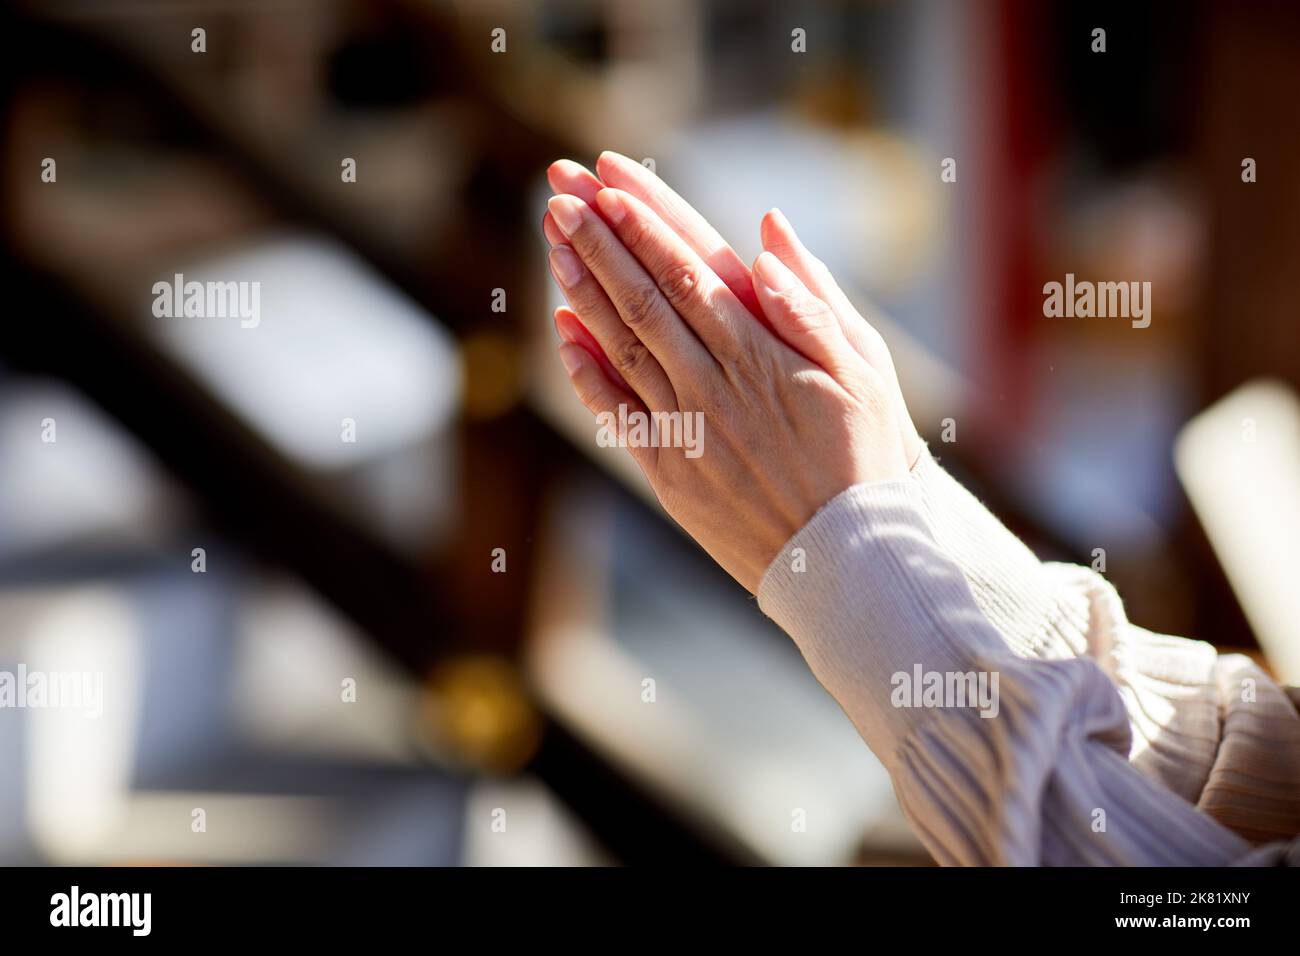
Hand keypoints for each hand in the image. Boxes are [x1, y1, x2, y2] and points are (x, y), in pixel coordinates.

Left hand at [543, 151, 922, 468]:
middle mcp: (715, 385)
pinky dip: (587, 370)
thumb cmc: (867, 457)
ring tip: (553, 241)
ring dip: (585, 290)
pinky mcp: (670, 473)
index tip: (608, 185)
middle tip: (561, 193)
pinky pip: (618, 412)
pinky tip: (564, 330)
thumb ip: (814, 303)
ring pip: (623, 347)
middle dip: (600, 241)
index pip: (691, 273)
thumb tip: (767, 236)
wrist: (847, 558)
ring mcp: (687, 430)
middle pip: (645, 299)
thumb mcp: (864, 371)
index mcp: (762, 353)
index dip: (645, 227)